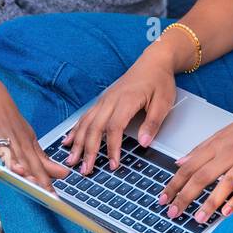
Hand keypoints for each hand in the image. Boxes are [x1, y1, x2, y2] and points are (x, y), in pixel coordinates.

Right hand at [0, 78, 66, 189]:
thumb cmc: (8, 120)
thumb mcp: (28, 138)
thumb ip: (41, 158)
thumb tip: (61, 173)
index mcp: (26, 142)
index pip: (37, 165)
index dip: (44, 180)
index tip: (52, 196)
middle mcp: (14, 138)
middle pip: (24, 159)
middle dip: (33, 175)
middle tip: (41, 190)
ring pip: (5, 146)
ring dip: (11, 157)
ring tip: (18, 170)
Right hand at [61, 51, 177, 175]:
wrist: (153, 61)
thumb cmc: (159, 81)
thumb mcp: (164, 102)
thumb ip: (153, 123)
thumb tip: (144, 143)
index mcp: (127, 100)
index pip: (114, 127)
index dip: (112, 148)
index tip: (114, 164)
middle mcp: (111, 100)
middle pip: (95, 127)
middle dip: (88, 150)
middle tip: (85, 170)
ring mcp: (104, 99)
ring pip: (86, 123)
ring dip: (77, 143)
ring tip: (71, 161)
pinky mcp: (102, 100)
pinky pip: (85, 116)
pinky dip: (75, 130)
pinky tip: (67, 141)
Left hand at [158, 102, 232, 225]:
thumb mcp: (224, 134)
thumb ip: (201, 149)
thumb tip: (180, 161)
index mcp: (216, 145)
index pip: (188, 167)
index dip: (174, 184)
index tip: (163, 198)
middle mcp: (226, 153)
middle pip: (200, 177)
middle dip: (184, 196)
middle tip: (172, 212)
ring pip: (221, 183)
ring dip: (208, 203)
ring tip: (197, 219)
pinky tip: (227, 211)